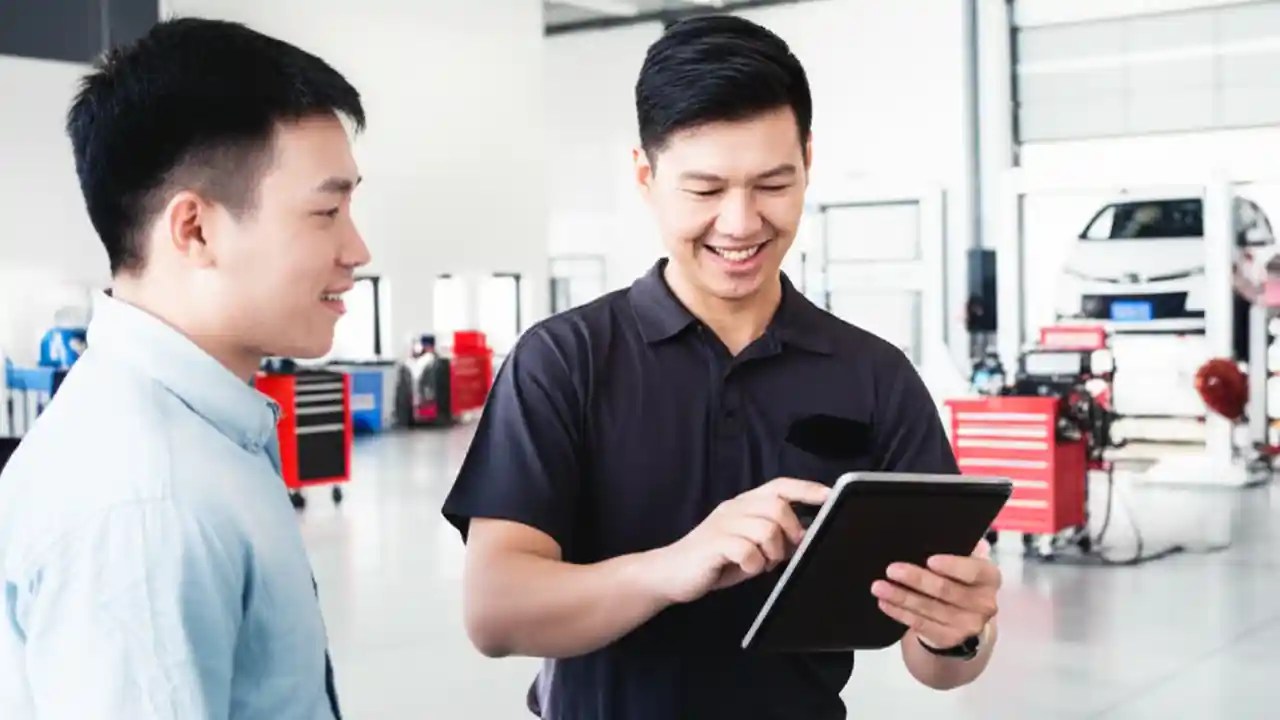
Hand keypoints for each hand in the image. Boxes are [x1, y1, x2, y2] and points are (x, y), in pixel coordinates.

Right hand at [652, 477, 830, 604]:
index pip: (779, 486)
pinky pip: (748, 550)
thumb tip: (805, 535)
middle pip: (777, 506)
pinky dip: (753, 564)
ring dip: (772, 552)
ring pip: (766, 529)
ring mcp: (723, 524)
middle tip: (785, 552)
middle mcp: (734, 508)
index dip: (806, 489)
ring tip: (761, 564)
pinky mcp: (714, 544)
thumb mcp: (750, 546)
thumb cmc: (715, 560)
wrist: (670, 573)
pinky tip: (745, 569)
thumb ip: (774, 537)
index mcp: (744, 504)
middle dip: (790, 531)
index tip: (830, 496)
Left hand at [871, 539, 1000, 650]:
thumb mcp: (965, 561)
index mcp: (989, 578)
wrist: (965, 616)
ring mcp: (968, 625)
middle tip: (892, 569)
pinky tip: (885, 602)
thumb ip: (958, 548)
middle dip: (916, 579)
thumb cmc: (961, 580)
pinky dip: (900, 612)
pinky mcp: (949, 638)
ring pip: (929, 608)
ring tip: (879, 586)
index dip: (952, 566)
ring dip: (901, 596)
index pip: (973, 571)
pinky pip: (920, 624)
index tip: (930, 560)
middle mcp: (984, 604)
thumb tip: (940, 535)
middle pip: (946, 590)